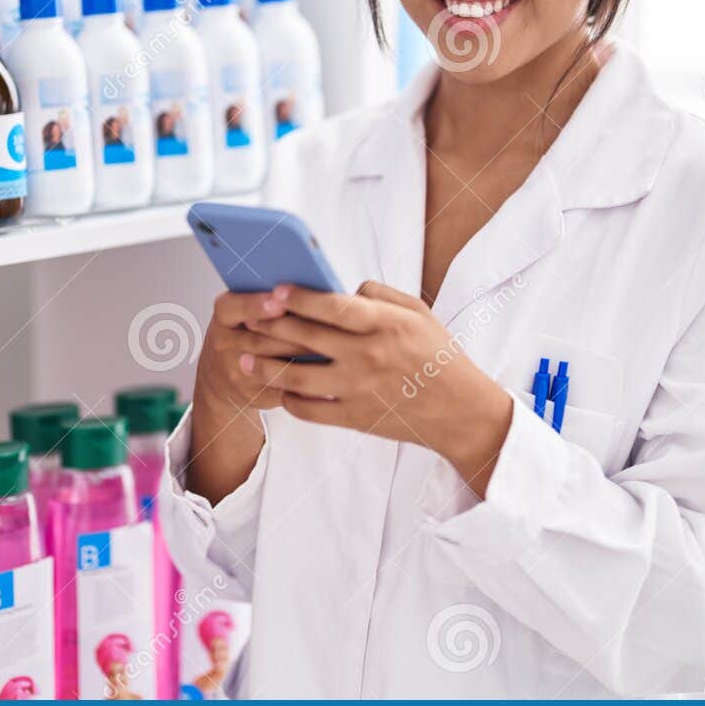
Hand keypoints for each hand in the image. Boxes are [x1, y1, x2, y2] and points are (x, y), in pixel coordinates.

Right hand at [195, 289, 319, 416]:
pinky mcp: (254, 395)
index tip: (279, 302)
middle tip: (325, 328)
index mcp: (225, 315)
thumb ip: (273, 300)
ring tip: (334, 352)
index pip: (234, 307)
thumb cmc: (247, 331)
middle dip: (294, 334)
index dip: (256, 305)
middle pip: (260, 340)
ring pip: (274, 367)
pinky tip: (330, 382)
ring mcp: (237, 374)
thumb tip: (315, 288)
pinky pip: (283, 392)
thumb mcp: (246, 310)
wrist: (222, 375)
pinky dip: (308, 388)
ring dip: (305, 359)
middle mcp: (224, 344)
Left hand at [239, 281, 513, 495]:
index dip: (300, 297)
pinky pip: (310, 409)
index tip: (275, 290)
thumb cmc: (440, 357)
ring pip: (298, 377)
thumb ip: (380, 295)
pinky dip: (289, 399)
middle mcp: (368, 356)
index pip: (334, 307)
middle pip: (306, 338)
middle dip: (270, 326)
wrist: (460, 413)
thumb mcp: (419, 314)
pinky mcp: (355, 417)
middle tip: (247, 319)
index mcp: (385, 324)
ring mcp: (359, 389)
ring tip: (244, 359)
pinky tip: (279, 390)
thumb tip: (344, 288)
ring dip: (266, 367)